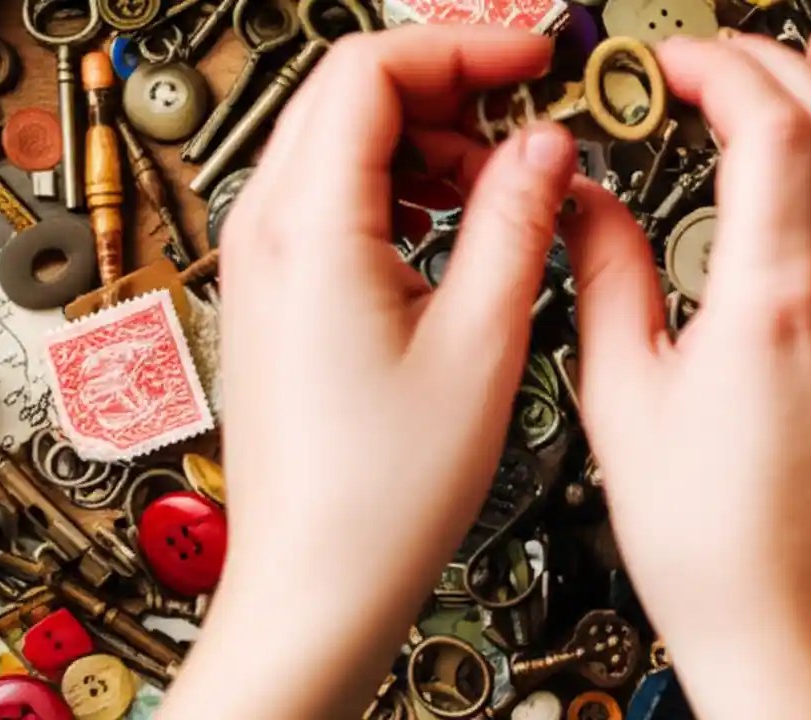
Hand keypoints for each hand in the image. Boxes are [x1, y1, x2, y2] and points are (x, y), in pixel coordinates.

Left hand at [161, 27, 576, 717]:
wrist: (316, 580)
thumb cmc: (380, 492)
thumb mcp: (481, 342)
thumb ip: (518, 222)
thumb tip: (546, 149)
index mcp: (308, 227)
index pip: (372, 69)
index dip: (462, 47)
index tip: (531, 60)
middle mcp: (266, 233)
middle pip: (350, 94)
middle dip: (448, 88)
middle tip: (527, 114)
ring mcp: (264, 264)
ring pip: (342, 144)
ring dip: (427, 141)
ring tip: (500, 182)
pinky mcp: (280, 296)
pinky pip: (336, 201)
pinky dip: (402, 189)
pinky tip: (454, 228)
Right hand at [562, 28, 810, 717]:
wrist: (791, 617)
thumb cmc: (710, 537)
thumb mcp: (621, 400)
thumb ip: (604, 279)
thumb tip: (582, 202)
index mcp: (773, 303)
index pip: (771, 127)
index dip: (722, 70)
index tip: (677, 69)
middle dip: (780, 63)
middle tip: (728, 60)